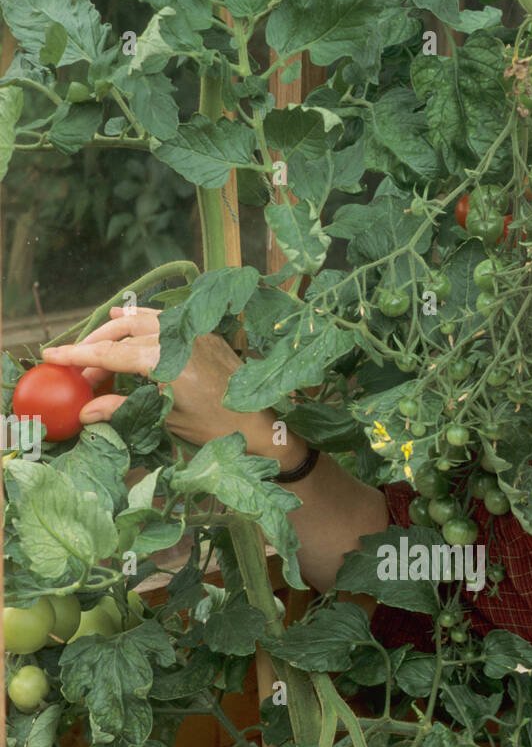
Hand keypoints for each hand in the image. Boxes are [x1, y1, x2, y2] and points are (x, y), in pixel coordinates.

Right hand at [42, 307, 283, 456]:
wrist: (263, 424)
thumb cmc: (219, 428)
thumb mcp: (167, 421)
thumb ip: (123, 408)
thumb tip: (86, 411)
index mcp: (167, 361)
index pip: (111, 355)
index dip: (79, 357)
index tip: (52, 356)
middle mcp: (178, 337)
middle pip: (122, 335)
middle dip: (94, 349)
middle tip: (75, 368)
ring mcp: (192, 331)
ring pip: (140, 320)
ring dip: (113, 331)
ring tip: (92, 343)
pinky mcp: (202, 332)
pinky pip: (163, 318)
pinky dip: (139, 318)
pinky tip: (121, 317)